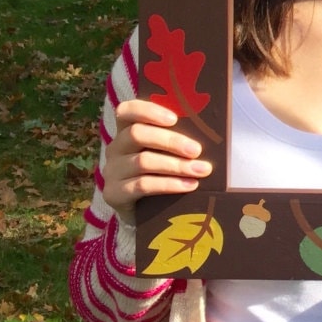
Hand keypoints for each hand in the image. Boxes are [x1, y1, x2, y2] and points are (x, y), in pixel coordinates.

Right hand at [100, 99, 210, 221]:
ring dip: (176, 165)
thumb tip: (209, 128)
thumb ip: (177, 136)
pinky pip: (143, 185)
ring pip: (143, 162)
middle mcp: (116, 148)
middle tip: (197, 150)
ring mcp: (112, 171)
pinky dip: (170, 184)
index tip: (175, 119)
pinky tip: (190, 185)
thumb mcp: (166, 151)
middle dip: (171, 141)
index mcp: (126, 130)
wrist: (145, 211)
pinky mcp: (114, 194)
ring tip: (202, 170)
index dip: (148, 111)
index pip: (127, 111)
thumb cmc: (162, 171)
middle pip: (137, 134)